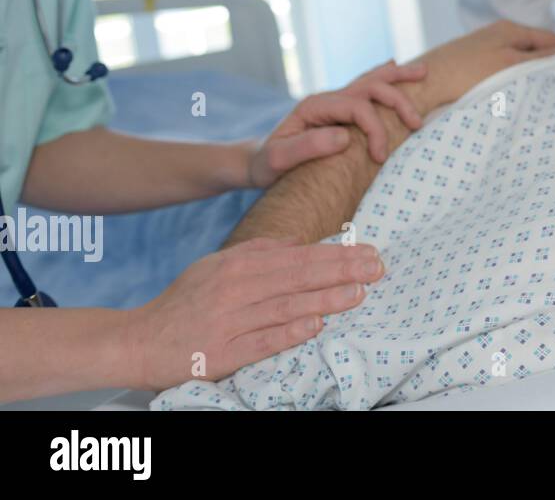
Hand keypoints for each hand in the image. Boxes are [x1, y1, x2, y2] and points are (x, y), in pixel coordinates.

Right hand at [123, 237, 385, 391]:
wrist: (137, 341)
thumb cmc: (184, 303)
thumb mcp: (217, 266)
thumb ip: (259, 251)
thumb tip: (300, 241)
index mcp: (239, 264)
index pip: (299, 256)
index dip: (337, 253)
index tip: (370, 252)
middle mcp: (235, 288)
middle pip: (298, 276)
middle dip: (342, 270)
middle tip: (378, 267)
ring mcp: (228, 320)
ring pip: (284, 306)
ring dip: (325, 299)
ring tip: (359, 293)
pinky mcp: (219, 352)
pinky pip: (260, 341)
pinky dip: (288, 333)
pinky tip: (315, 326)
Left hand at [247, 59, 427, 185]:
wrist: (257, 163)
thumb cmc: (267, 165)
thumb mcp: (279, 160)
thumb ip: (308, 146)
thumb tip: (345, 137)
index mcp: (315, 106)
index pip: (358, 107)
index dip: (375, 128)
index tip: (380, 157)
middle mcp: (327, 99)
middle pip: (370, 87)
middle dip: (398, 101)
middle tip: (416, 125)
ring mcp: (334, 102)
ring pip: (371, 80)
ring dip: (398, 77)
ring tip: (424, 72)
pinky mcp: (339, 111)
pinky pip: (366, 88)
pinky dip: (384, 77)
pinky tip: (396, 68)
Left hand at [428, 20, 554, 104]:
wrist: (423, 84)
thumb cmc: (466, 73)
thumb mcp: (509, 66)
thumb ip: (539, 59)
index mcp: (510, 29)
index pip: (551, 39)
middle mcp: (498, 34)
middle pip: (537, 47)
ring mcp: (486, 48)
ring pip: (522, 58)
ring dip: (537, 70)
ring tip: (551, 87)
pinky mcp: (474, 63)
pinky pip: (507, 67)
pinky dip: (520, 76)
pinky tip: (522, 89)